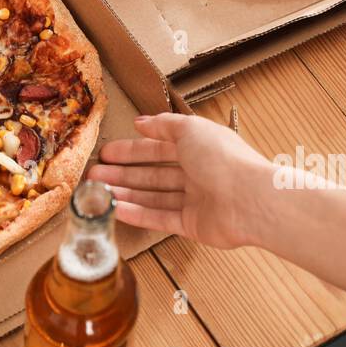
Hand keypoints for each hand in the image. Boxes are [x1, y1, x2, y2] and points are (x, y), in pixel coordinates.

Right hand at [87, 112, 270, 248]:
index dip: (132, 149)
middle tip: (95, 175)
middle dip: (123, 174)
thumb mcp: (191, 129)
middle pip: (152, 173)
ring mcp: (194, 201)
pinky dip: (138, 214)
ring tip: (97, 194)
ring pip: (153, 196)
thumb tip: (141, 121)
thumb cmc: (223, 159)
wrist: (250, 201)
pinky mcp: (192, 225)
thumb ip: (164, 125)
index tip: (107, 152)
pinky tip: (116, 210)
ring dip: (125, 194)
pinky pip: (160, 218)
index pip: (158, 148)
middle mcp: (196, 173)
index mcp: (198, 148)